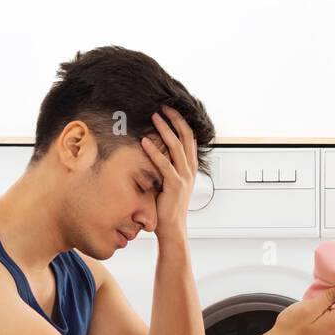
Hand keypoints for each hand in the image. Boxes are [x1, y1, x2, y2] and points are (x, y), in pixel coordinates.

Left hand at [141, 104, 196, 241]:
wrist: (172, 229)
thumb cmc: (167, 207)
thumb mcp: (167, 182)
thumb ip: (163, 167)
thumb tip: (149, 151)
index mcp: (189, 167)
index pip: (188, 137)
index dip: (180, 121)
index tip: (169, 110)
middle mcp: (189, 169)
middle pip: (185, 136)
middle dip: (174, 119)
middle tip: (162, 106)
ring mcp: (184, 177)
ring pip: (176, 146)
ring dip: (165, 129)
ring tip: (154, 117)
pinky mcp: (175, 185)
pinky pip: (164, 164)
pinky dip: (154, 152)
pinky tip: (144, 142)